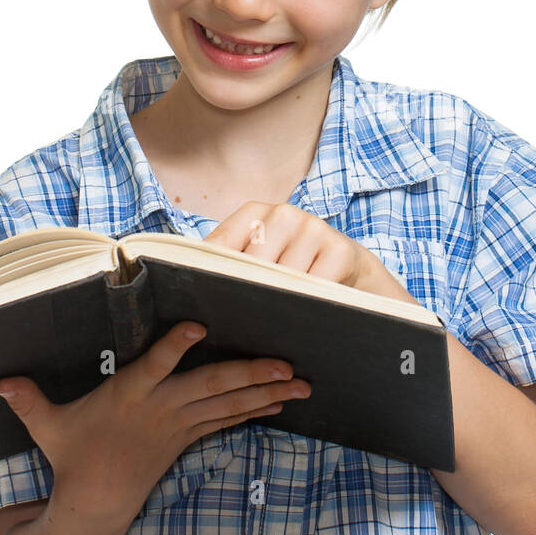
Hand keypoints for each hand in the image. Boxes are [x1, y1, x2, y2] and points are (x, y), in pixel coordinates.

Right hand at [0, 321, 310, 525]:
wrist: (95, 502)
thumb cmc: (74, 453)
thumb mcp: (47, 427)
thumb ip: (28, 400)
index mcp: (129, 395)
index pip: (154, 365)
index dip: (175, 346)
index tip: (198, 325)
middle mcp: (161, 408)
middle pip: (210, 386)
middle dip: (250, 374)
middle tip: (286, 365)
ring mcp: (179, 424)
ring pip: (229, 403)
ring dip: (266, 392)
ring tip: (301, 383)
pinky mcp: (189, 437)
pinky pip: (227, 419)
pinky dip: (254, 409)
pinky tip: (281, 400)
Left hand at [204, 201, 414, 302]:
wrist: (349, 266)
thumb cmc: (291, 266)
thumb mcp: (260, 257)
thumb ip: (229, 263)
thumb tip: (186, 285)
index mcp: (254, 212)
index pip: (219, 246)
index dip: (209, 277)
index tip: (202, 305)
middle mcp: (283, 213)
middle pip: (250, 267)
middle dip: (245, 296)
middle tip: (241, 321)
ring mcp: (313, 228)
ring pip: (281, 280)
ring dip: (277, 305)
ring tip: (272, 322)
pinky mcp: (340, 250)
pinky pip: (312, 288)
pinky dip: (306, 306)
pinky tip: (302, 316)